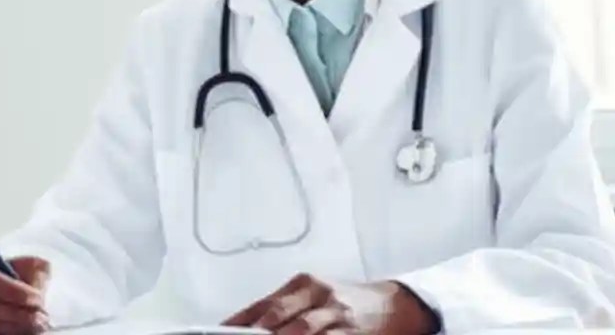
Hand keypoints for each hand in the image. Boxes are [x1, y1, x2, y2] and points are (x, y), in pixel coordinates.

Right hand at [0, 251, 51, 334]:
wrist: (9, 293)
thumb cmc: (18, 275)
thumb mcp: (32, 266)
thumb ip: (34, 274)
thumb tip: (36, 291)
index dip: (10, 289)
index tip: (35, 298)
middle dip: (14, 312)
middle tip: (39, 316)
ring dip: (13, 326)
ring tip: (35, 324)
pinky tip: (20, 330)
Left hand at [222, 274, 438, 334]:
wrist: (395, 304)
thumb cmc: (344, 301)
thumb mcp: (312, 296)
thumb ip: (280, 309)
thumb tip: (242, 326)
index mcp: (303, 284)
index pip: (263, 304)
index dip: (239, 321)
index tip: (220, 332)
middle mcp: (319, 295)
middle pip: (280, 315)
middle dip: (258, 332)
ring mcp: (337, 315)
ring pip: (303, 330)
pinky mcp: (353, 333)